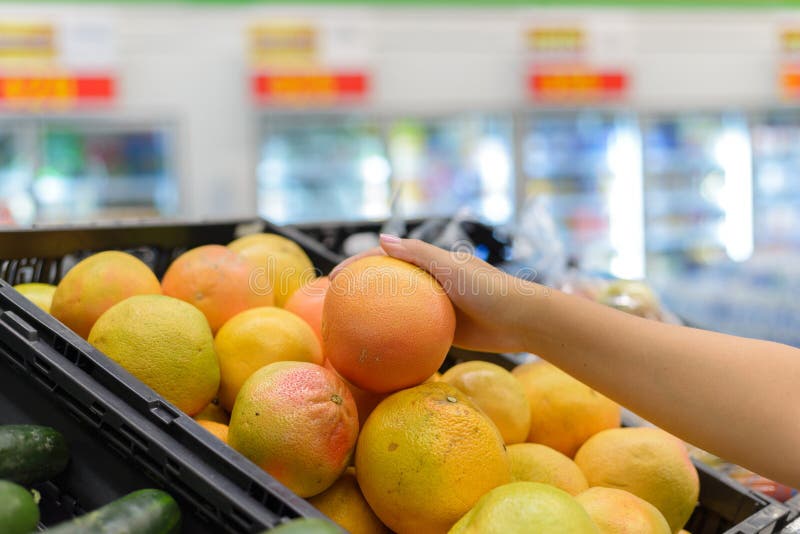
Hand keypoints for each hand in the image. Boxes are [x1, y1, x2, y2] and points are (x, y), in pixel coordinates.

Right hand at [330, 234, 538, 353]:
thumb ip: (420, 255)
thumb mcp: (453, 269)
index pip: (386, 259)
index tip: (333, 280)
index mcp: (430, 262)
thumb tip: (382, 240)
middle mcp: (429, 281)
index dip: (358, 265)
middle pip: (387, 283)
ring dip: (374, 315)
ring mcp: (435, 306)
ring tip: (347, 330)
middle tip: (332, 304)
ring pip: (398, 309)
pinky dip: (396, 338)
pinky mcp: (443, 329)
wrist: (523, 320)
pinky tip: (379, 352)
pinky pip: (413, 333)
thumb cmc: (490, 289)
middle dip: (360, 289)